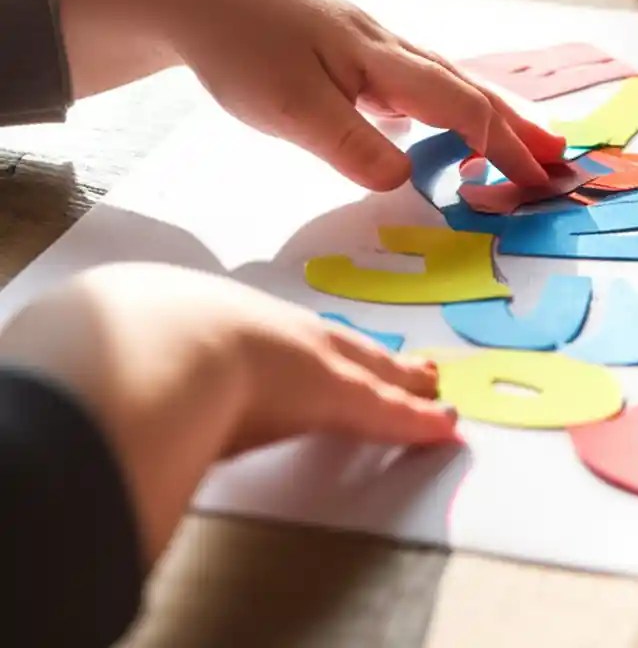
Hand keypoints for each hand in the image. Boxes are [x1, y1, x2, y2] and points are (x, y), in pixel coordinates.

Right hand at [0, 263, 455, 561]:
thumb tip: (86, 368)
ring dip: (401, 384)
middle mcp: (266, 330)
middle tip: (403, 360)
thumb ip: (112, 352)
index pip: (265, 332)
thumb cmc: (112, 342)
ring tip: (430, 386)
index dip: (294, 344)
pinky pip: (387, 412)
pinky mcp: (336, 396)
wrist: (144, 349)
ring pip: (369, 371)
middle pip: (332, 343)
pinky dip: (416, 421)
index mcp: (209, 316)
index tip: (311, 351)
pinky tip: (445, 427)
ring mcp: (304, 359)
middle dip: (368, 353)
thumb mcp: (103, 342)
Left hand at [41, 0, 564, 189]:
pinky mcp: (354, 51)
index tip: (530, 186)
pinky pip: (420, 83)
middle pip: (471, 89)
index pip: (462, 108)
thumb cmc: (241, 46)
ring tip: (520, 142)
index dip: (501, 149)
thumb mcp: (291, 108)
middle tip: (556, 161)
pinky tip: (441, 123)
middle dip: (518, 128)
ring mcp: (374, 49)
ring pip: (449, 83)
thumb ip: (351, 147)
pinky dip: (451, 106)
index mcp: (384, 63)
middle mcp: (392, 51)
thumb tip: (406, 181)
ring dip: (491, 115)